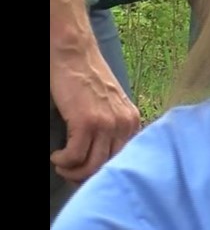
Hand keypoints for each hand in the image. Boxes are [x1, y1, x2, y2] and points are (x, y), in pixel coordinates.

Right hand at [50, 47, 140, 182]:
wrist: (74, 54)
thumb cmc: (87, 80)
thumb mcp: (110, 106)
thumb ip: (113, 129)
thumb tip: (103, 157)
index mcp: (133, 122)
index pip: (124, 160)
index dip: (103, 172)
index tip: (88, 175)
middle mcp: (125, 124)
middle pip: (109, 167)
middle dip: (87, 176)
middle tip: (70, 172)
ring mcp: (108, 124)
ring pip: (92, 166)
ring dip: (72, 171)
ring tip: (62, 164)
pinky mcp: (88, 122)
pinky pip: (75, 157)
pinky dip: (63, 161)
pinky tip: (56, 155)